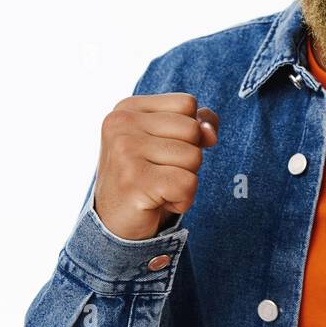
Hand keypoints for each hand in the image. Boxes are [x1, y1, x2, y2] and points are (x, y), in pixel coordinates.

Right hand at [93, 92, 218, 239]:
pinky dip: (183, 200)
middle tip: (159, 173)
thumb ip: (196, 125)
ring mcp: (125, 151)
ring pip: (194, 157)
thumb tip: (210, 132)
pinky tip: (158, 202)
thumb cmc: (147, 177)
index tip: (160, 151)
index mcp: (127, 108)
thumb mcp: (170, 142)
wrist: (116, 223)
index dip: (188, 131)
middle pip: (193, 129)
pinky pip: (188, 184)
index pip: (187, 103)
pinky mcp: (134, 181)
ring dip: (185, 180)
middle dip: (188, 157)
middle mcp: (121, 124)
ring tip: (157, 187)